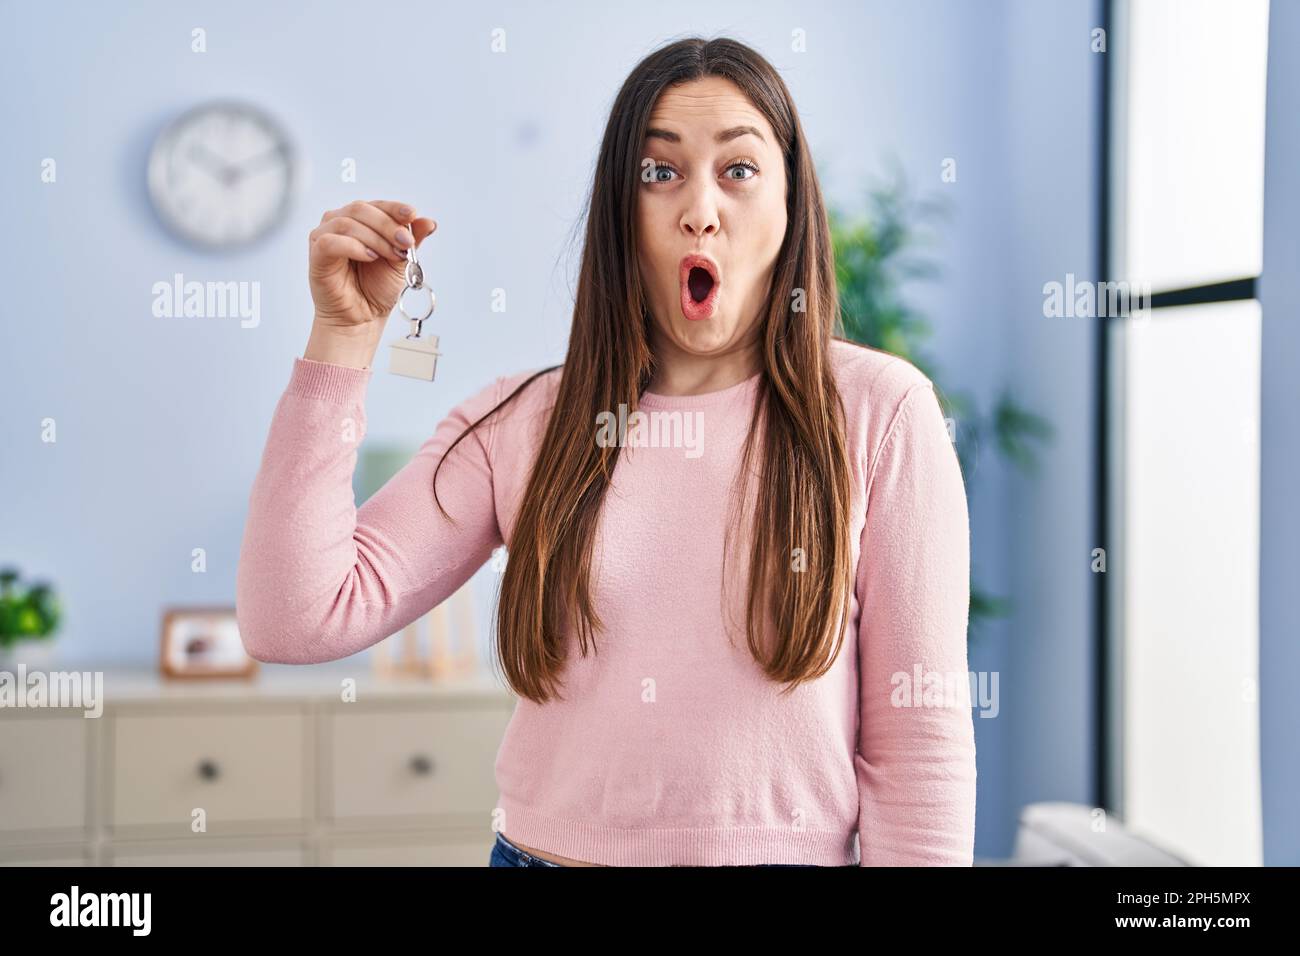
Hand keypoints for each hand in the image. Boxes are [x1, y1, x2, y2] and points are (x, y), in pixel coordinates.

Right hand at [307, 199, 436, 330]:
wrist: (363, 317)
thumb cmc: (377, 288)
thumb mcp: (401, 261)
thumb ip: (412, 240)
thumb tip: (429, 222)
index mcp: (360, 220)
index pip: (377, 205)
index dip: (394, 208)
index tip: (411, 214)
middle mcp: (340, 222)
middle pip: (361, 209)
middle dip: (388, 225)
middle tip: (405, 243)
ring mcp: (325, 236)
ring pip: (348, 223)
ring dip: (375, 238)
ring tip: (390, 255)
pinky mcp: (316, 253)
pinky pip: (331, 241)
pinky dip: (354, 246)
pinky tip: (370, 257)